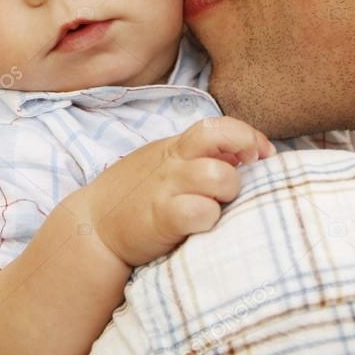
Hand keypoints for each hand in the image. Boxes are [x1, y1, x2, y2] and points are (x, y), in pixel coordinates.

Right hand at [84, 117, 273, 265]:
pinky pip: (199, 212)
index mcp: (175, 147)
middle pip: (220, 139)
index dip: (247, 136)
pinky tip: (202, 226)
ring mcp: (166, 188)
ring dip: (227, 192)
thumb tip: (240, 154)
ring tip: (218, 207)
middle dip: (242, 156)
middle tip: (242, 180)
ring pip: (218, 176)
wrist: (93, 228)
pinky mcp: (161, 218)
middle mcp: (173, 162)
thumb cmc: (136, 197)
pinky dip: (209, 219)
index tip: (262, 155)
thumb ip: (197, 157)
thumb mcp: (164, 165)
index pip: (218, 125)